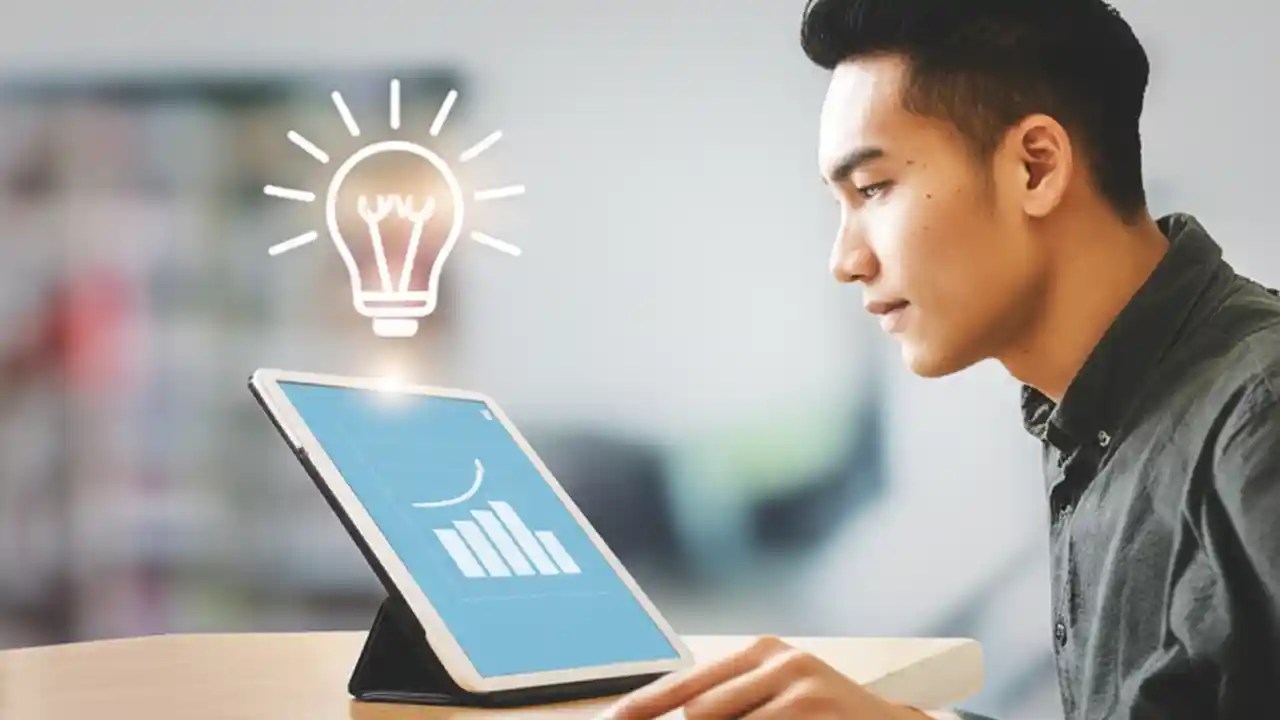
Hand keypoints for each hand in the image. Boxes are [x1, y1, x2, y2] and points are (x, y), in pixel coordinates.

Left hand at [598, 636, 931, 718]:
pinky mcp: (811, 709)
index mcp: (762, 652)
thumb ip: (725, 707)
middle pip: (697, 714)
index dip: (639, 710)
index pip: (682, 684)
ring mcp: (800, 687)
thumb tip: (668, 717)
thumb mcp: (778, 700)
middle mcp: (779, 661)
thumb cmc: (826, 719)